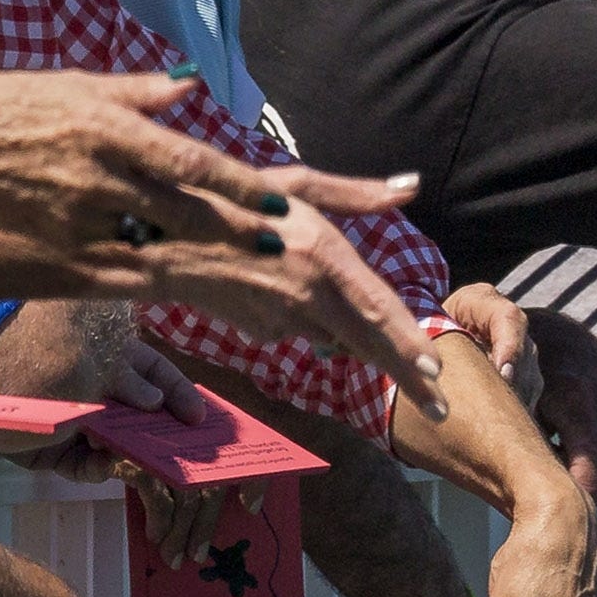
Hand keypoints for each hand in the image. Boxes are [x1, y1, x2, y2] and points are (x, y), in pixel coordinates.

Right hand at [0, 71, 412, 264]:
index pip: (186, 163)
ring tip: (263, 273)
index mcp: (110, 133)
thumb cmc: (6, 108)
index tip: (278, 199)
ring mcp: (81, 224)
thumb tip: (190, 85)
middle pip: (185, 214)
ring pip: (162, 250)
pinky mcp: (64, 255)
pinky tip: (204, 299)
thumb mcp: (75, 87)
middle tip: (290, 244)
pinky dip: (169, 286)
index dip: (234, 186)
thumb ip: (137, 93)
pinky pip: (125, 276)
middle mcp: (101, 182)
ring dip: (216, 264)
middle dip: (239, 232)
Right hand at [108, 185, 449, 421]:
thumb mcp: (294, 185)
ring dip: (358, 343)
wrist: (155, 235)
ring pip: (334, 335)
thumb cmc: (231, 196)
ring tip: (391, 356)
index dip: (408, 343)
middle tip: (441, 411)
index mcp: (322, 258)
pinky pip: (298, 327)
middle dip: (407, 379)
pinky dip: (309, 319)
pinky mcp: (259, 332)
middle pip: (367, 344)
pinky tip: (292, 294)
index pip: (378, 309)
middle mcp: (305, 296)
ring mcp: (280, 320)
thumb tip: (411, 186)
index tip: (438, 371)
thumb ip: (358, 193)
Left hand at [520, 307, 596, 508]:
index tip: (561, 517)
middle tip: (538, 495)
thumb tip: (482, 466)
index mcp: (578, 401)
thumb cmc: (525, 373)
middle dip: (571, 497)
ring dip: (583, 487)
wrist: (566, 346)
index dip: (580, 491)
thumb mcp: (512, 394)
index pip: (590, 455)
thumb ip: (512, 427)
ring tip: (554, 469)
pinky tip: (572, 465)